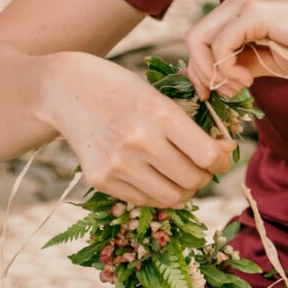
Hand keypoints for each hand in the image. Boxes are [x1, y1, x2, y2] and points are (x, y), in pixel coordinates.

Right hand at [44, 52, 233, 207]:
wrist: (63, 88)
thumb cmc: (117, 87)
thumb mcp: (154, 94)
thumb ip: (186, 124)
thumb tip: (223, 153)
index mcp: (158, 112)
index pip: (208, 156)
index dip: (222, 160)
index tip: (221, 156)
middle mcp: (138, 141)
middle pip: (193, 180)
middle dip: (204, 175)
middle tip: (200, 164)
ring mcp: (117, 164)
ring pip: (172, 197)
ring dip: (183, 188)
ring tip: (179, 172)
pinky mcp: (100, 180)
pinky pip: (144, 200)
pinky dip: (157, 192)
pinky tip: (153, 174)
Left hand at [186, 0, 287, 99]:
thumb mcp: (273, 59)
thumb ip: (246, 63)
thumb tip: (222, 80)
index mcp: (242, 6)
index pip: (204, 37)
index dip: (202, 69)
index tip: (214, 93)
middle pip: (194, 38)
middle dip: (201, 74)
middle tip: (222, 95)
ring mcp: (244, 1)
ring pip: (199, 39)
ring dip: (212, 72)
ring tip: (240, 86)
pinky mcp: (253, 10)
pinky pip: (220, 44)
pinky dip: (226, 68)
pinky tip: (248, 79)